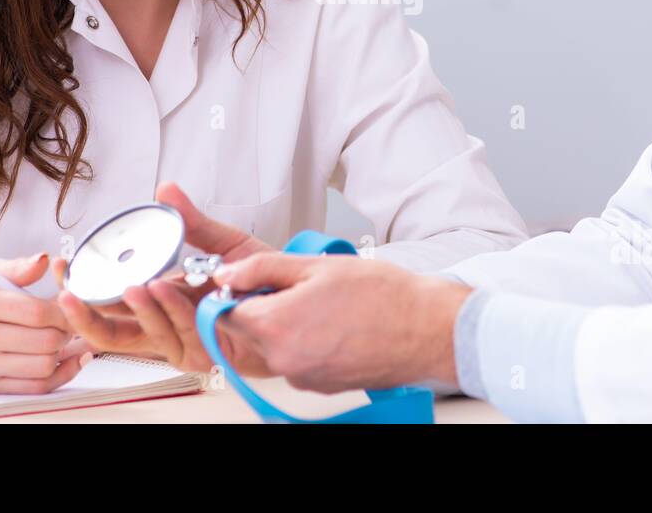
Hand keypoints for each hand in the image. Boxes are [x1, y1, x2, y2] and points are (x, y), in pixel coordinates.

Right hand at [0, 252, 92, 393]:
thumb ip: (20, 267)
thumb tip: (44, 260)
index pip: (36, 312)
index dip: (64, 310)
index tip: (71, 305)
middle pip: (45, 341)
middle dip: (66, 330)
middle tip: (68, 322)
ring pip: (44, 365)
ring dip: (62, 351)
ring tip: (60, 337)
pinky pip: (37, 387)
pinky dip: (60, 373)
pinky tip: (68, 358)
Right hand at [53, 182, 274, 373]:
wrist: (297, 295)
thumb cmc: (259, 278)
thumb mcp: (221, 242)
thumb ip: (190, 220)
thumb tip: (166, 189)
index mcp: (160, 300)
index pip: (107, 302)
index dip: (80, 289)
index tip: (60, 267)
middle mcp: (166, 323)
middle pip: (111, 330)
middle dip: (85, 312)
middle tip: (68, 289)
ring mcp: (184, 339)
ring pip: (144, 334)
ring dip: (134, 308)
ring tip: (127, 285)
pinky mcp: (207, 350)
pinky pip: (182, 331)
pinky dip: (171, 310)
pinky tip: (163, 289)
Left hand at [209, 254, 471, 393]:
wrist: (427, 330)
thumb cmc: (382, 295)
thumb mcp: (315, 265)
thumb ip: (262, 269)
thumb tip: (227, 275)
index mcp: (276, 326)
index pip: (224, 312)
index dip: (235, 291)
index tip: (250, 280)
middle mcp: (284, 360)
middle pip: (250, 330)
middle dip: (265, 306)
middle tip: (299, 285)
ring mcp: (302, 377)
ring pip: (276, 345)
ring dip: (288, 324)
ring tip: (326, 303)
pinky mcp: (319, 386)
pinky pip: (298, 359)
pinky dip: (308, 342)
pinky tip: (336, 323)